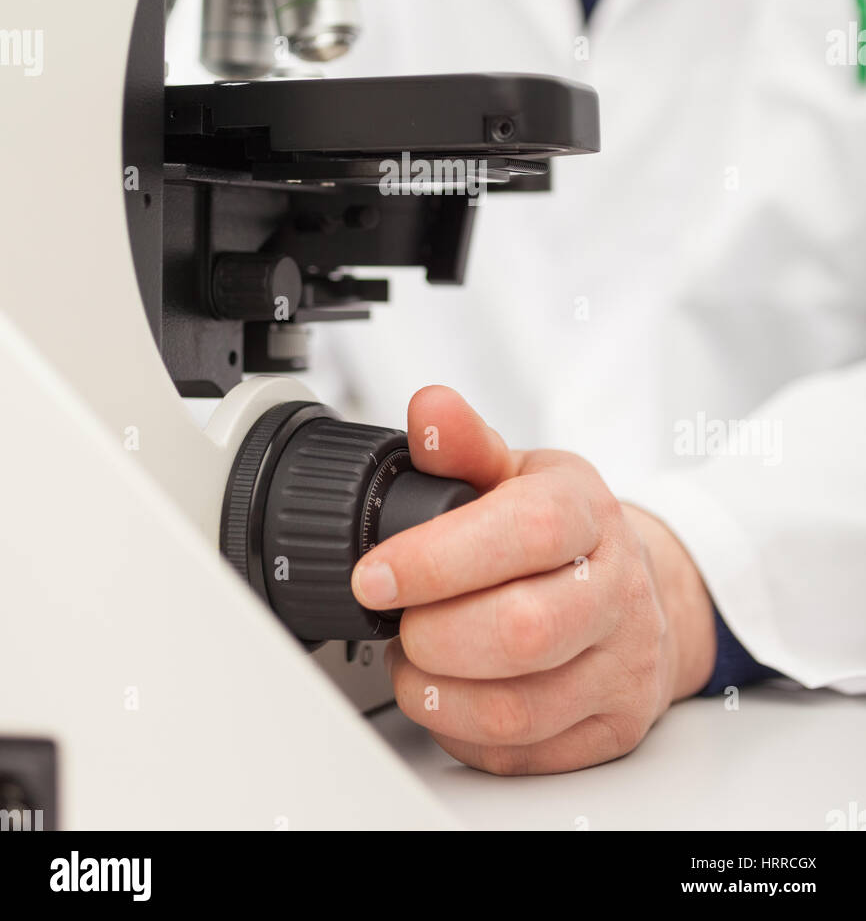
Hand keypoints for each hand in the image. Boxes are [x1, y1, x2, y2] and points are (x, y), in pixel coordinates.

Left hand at [352, 387, 716, 774]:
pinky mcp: (615, 726)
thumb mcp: (516, 472)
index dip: (437, 559)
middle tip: (400, 623)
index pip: (524, 533)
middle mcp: (617, 590)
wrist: (638, 589)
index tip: (374, 576)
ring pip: (519, 708)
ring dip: (437, 693)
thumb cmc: (563, 530)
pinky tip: (450, 696)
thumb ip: (463, 444)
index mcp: (588, 512)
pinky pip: (524, 754)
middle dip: (432, 634)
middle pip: (521, 631)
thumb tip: (428, 409)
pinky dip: (463, 733)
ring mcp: (624, 665)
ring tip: (414, 662)